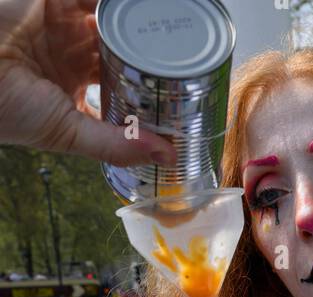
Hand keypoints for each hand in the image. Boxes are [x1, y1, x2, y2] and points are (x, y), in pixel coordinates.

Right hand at [0, 0, 175, 162]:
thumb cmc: (7, 107)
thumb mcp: (68, 131)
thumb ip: (117, 143)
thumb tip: (166, 156)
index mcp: (72, 86)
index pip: (119, 85)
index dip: (146, 90)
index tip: (180, 98)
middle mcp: (70, 52)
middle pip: (121, 48)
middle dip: (150, 54)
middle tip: (186, 60)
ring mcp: (61, 22)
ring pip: (111, 18)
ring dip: (138, 22)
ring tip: (172, 26)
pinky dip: (116, 4)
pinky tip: (143, 9)